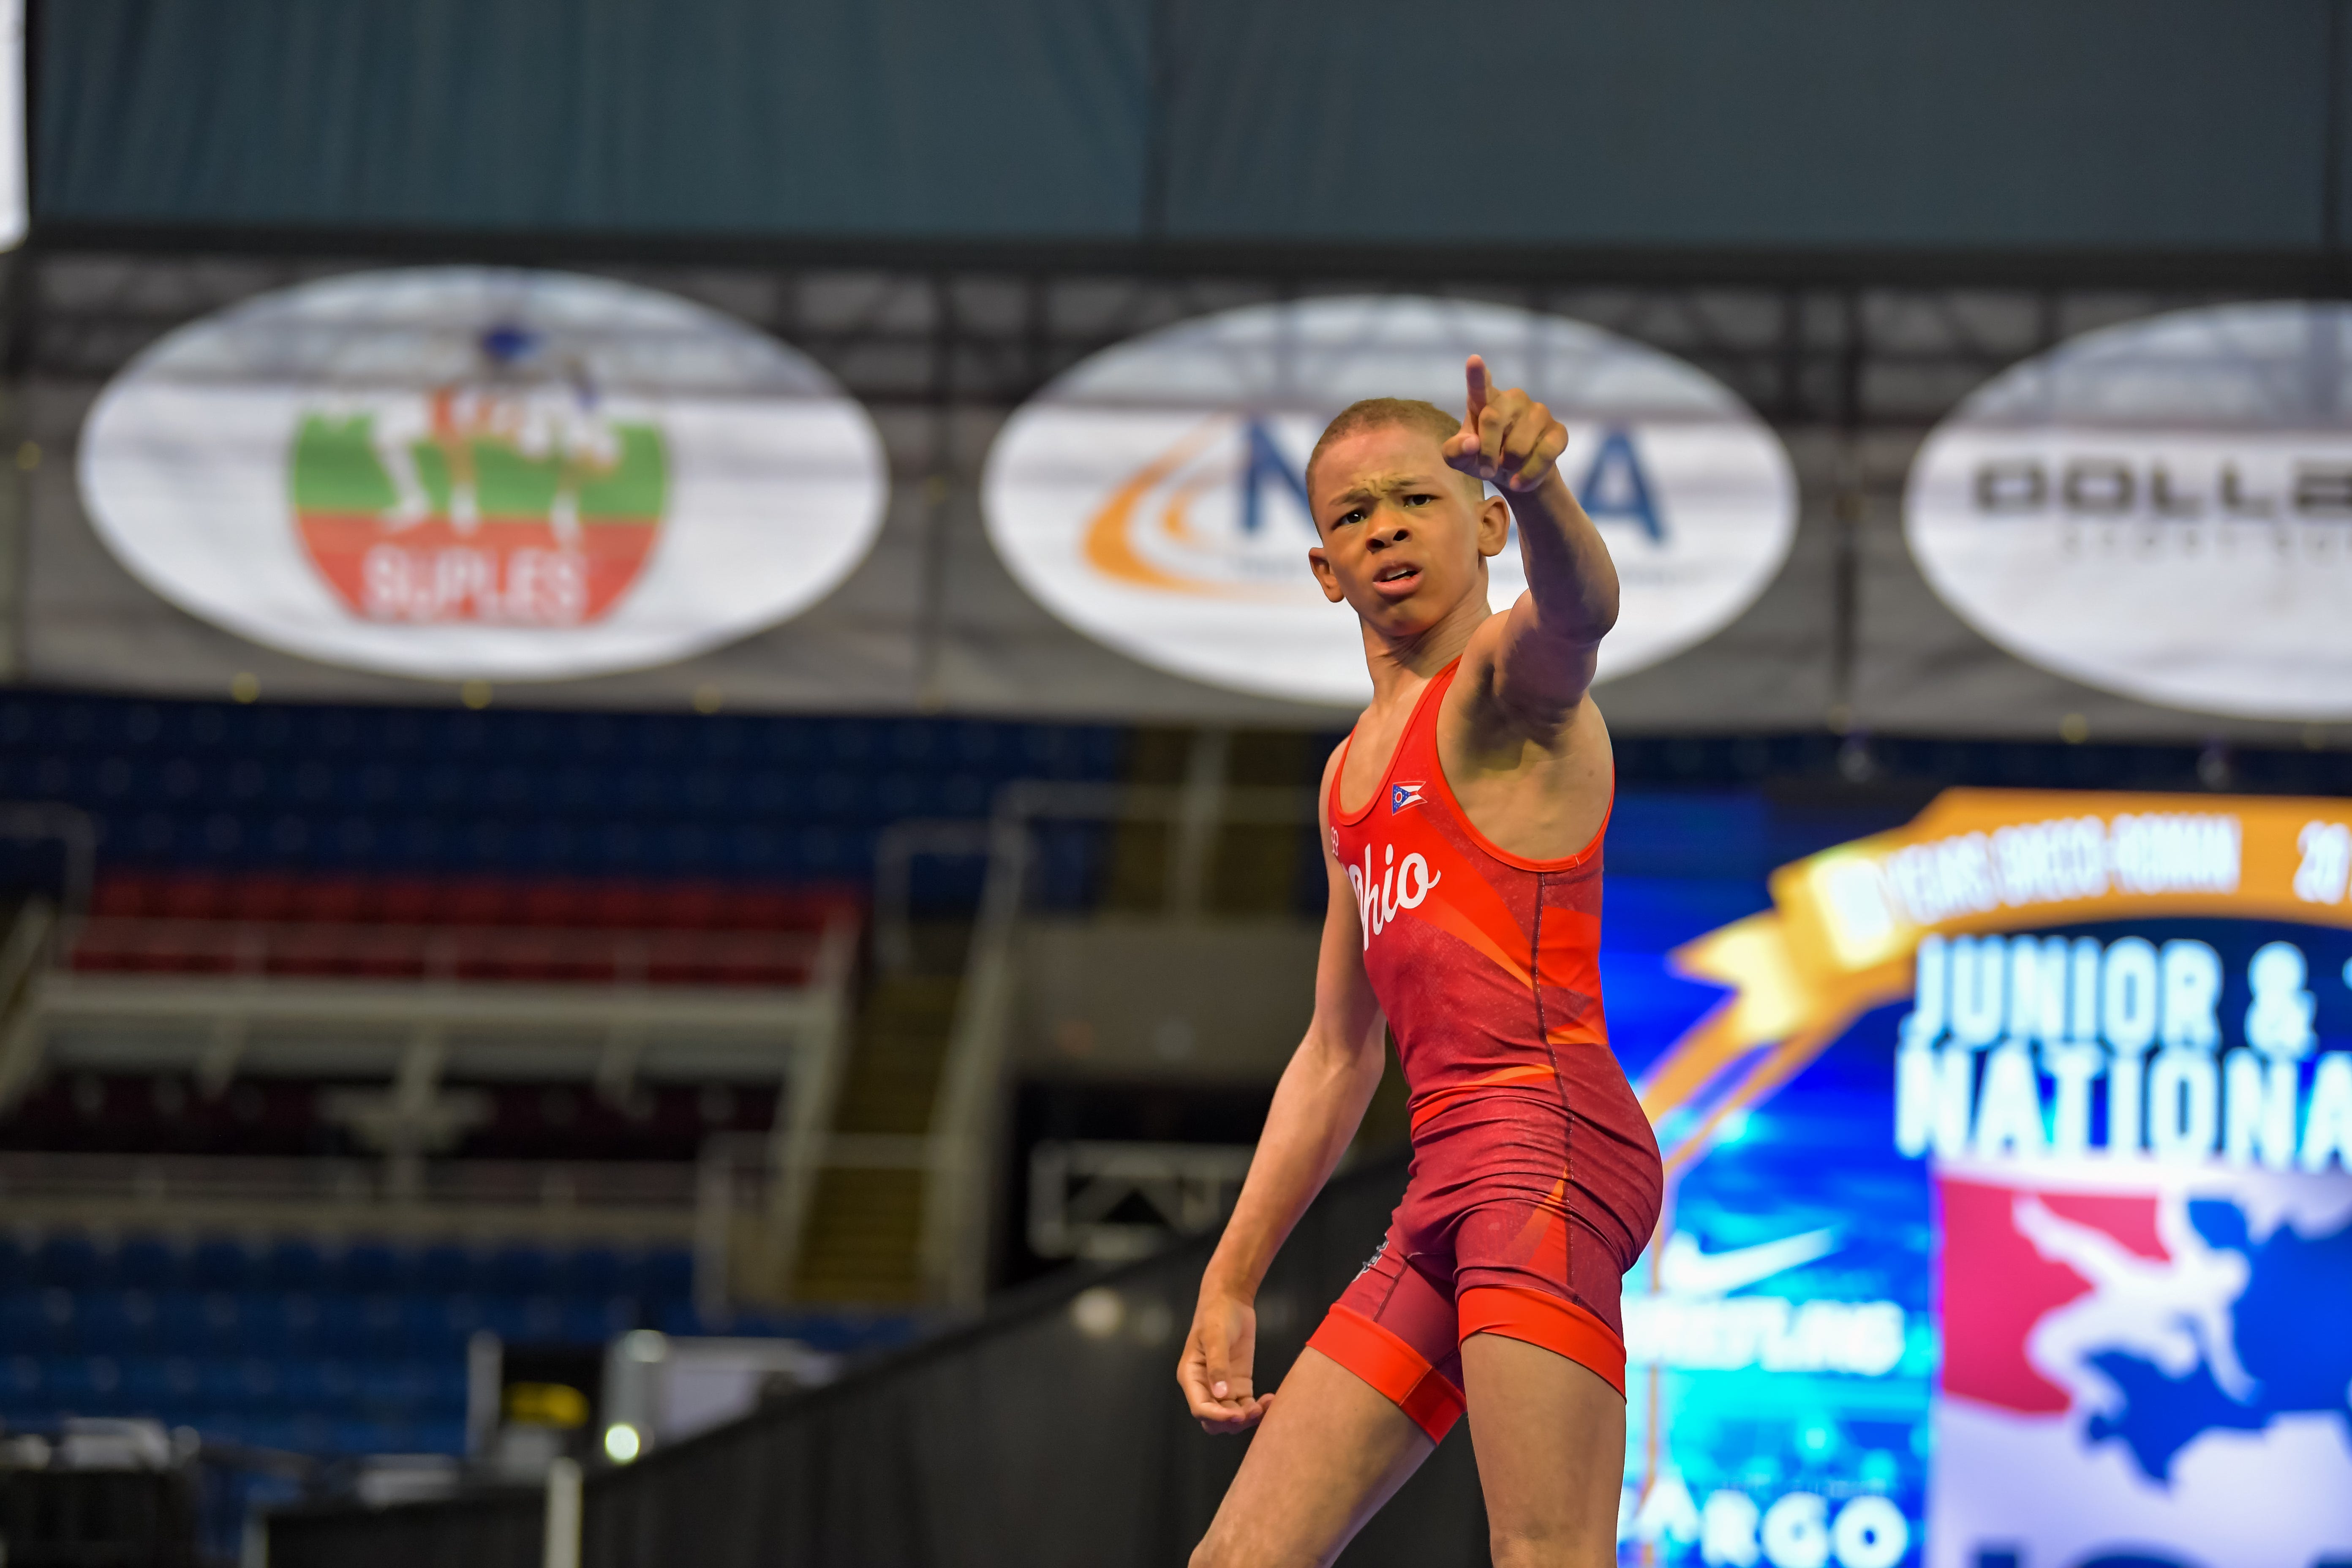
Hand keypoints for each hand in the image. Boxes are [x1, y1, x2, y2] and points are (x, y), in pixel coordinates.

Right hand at [1177, 1287, 1273, 1434]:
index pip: (1200, 1407)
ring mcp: (1224, 1387)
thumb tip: (1220, 1396)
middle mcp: (1205, 1387)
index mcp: (1191, 1377)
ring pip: (1232, 1416)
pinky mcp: (1240, 1384)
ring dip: (1247, 1418)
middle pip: (1215, 1418)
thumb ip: (1218, 1366)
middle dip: (1232, 1422)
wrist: (1230, 1300)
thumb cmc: (1216, 1315)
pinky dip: (1257, 1408)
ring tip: (1265, 1406)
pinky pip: (1246, 1405)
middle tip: (1252, 1412)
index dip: (1216, 1416)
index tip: (1236, 1415)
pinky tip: (1270, 1401)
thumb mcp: (1216, 1338)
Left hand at [1442, 355, 1567, 493]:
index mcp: (1485, 401)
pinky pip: (1545, 455)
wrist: (1516, 476)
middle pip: (1492, 419)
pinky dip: (1530, 474)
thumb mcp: (1461, 461)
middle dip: (1486, 452)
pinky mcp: (1558, 430)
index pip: (1481, 385)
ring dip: (1509, 466)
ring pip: (1518, 444)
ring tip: (1507, 469)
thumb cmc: (1483, 459)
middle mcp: (1512, 399)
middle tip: (1485, 472)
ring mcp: (1538, 411)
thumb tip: (1471, 443)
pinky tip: (1522, 480)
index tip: (1474, 360)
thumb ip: (1454, 452)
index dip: (1477, 374)